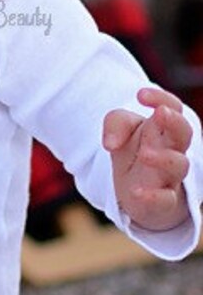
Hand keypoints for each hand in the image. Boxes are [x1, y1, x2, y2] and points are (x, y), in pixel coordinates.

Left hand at [103, 87, 191, 233]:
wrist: (137, 192)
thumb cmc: (133, 153)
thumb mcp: (119, 132)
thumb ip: (115, 125)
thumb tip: (110, 143)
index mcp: (163, 128)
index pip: (172, 107)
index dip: (161, 98)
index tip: (140, 94)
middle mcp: (172, 149)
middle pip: (184, 132)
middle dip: (175, 121)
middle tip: (160, 113)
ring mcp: (170, 175)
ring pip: (179, 165)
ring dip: (163, 158)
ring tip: (144, 153)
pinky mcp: (163, 200)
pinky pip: (165, 199)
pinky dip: (152, 196)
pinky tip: (135, 191)